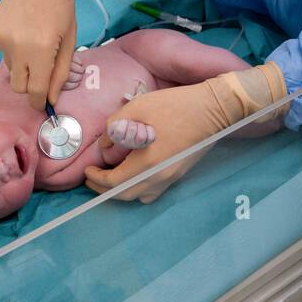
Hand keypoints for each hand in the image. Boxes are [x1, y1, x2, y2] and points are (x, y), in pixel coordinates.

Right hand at [0, 0, 75, 108]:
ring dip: (22, 62)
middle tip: (41, 67)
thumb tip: (50, 99)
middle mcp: (17, 46)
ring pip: (11, 68)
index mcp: (41, 49)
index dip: (38, 100)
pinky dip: (12, 46)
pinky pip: (2, 50)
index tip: (42, 101)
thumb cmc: (61, 8)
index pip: (34, 90)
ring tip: (32, 40)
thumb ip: (60, 72)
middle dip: (30, 83)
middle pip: (19, 85)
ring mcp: (0, 37)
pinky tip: (21, 28)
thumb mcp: (69, 40)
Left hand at [86, 63, 286, 202]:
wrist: (214, 108)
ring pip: (141, 196)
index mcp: (147, 164)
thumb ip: (115, 127)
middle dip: (105, 188)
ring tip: (113, 175)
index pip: (113, 182)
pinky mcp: (180, 172)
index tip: (87, 169)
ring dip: (123, 190)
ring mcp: (172, 177)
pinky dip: (139, 187)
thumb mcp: (138, 108)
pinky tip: (135, 171)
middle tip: (93, 177)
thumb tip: (106, 145)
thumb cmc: (176, 105)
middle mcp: (160, 177)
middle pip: (125, 195)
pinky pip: (154, 190)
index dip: (96, 178)